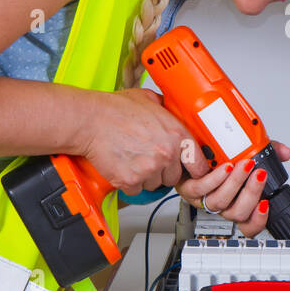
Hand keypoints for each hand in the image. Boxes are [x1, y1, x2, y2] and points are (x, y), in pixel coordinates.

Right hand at [79, 88, 210, 194]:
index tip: (189, 170)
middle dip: (163, 170)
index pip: (199, 164)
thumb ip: (169, 110)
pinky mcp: (131, 180)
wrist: (90, 120)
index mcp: (177, 134)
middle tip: (147, 156)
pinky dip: (129, 182)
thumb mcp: (151, 100)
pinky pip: (136, 190)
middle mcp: (167, 153)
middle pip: (174, 177)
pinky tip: (123, 165)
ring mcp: (150, 168)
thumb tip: (177, 113)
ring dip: (145, 176)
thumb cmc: (115, 110)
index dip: (193, 168)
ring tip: (132, 157)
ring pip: (155, 185)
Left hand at [175, 141, 289, 237]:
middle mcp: (221, 203)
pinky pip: (201, 189)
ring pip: (220, 202)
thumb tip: (285, 153)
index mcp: (236, 201)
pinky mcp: (188, 188)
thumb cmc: (216, 153)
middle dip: (252, 194)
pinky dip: (215, 178)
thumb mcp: (248, 150)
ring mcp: (204, 197)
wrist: (188, 145)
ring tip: (245, 164)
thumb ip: (268, 151)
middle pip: (238, 214)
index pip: (249, 224)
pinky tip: (226, 166)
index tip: (266, 204)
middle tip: (260, 174)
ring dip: (235, 183)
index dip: (259, 220)